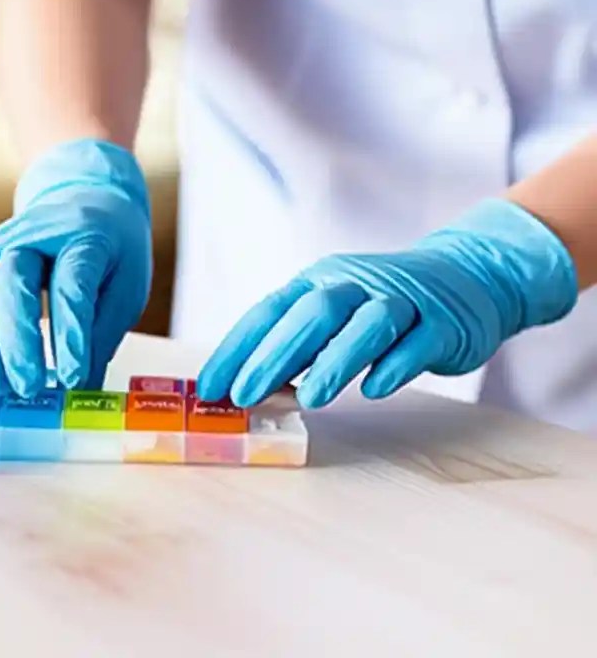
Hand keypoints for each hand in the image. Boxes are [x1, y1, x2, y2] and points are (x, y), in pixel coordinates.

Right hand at [0, 139, 152, 394]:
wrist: (82, 202)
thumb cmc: (107, 256)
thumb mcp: (125, 290)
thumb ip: (100, 336)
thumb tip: (75, 391)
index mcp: (85, 238)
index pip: (72, 283)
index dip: (70, 334)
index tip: (72, 379)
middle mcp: (32, 236)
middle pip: (10, 281)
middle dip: (15, 341)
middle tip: (27, 388)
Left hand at [197, 199, 578, 408]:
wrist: (468, 277)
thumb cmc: (380, 306)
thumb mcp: (333, 316)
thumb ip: (294, 347)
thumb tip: (243, 388)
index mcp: (319, 281)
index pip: (269, 312)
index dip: (237, 349)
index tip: (210, 388)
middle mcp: (357, 284)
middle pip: (314, 312)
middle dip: (275, 355)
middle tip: (246, 396)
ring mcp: (404, 300)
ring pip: (368, 323)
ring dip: (336, 360)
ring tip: (311, 399)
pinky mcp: (446, 323)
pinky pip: (419, 342)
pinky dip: (395, 365)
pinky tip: (374, 389)